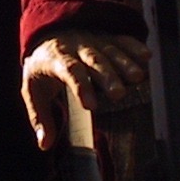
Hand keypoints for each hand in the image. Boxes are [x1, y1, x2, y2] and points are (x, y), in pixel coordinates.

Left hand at [22, 30, 150, 152]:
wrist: (48, 35)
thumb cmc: (42, 68)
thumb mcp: (33, 90)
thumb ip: (39, 117)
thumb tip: (44, 145)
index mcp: (55, 59)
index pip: (69, 71)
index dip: (81, 87)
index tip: (91, 106)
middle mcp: (76, 47)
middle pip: (93, 61)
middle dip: (106, 76)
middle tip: (119, 94)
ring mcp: (92, 41)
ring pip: (110, 51)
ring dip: (124, 63)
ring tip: (138, 78)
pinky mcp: (106, 39)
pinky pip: (121, 41)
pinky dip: (134, 47)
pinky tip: (147, 57)